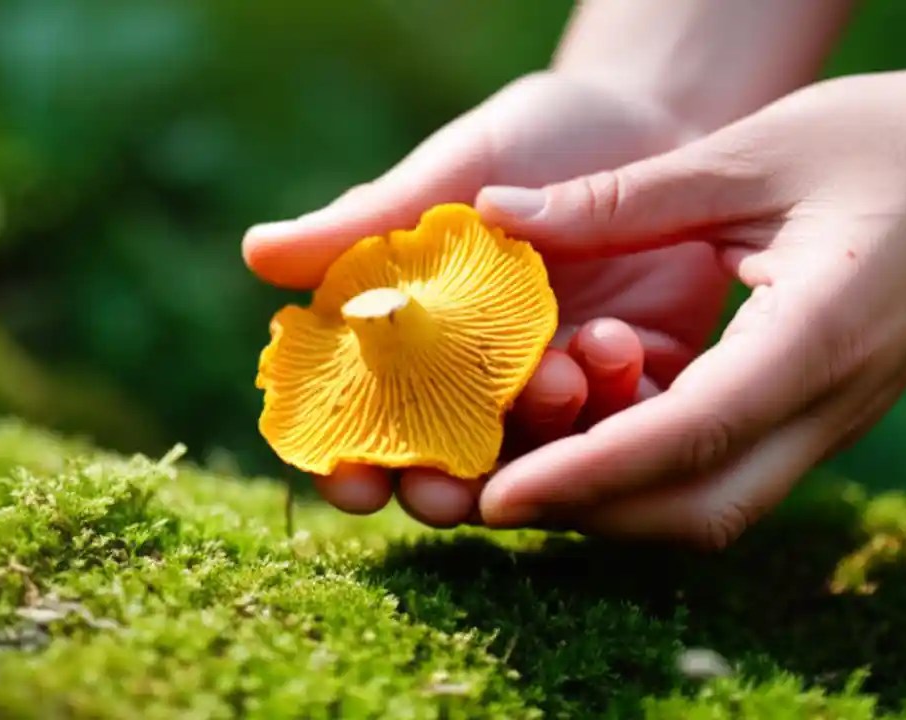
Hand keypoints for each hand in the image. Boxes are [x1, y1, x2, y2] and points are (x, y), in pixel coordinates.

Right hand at [243, 71, 730, 526]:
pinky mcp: (637, 380)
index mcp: (422, 339)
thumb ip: (367, 222)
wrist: (649, 114)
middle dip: (442, 490)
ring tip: (560, 373)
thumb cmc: (532, 138)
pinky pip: (629, 424)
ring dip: (540, 435)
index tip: (351, 481)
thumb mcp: (453, 171)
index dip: (349, 463)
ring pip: (540, 458)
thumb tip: (256, 251)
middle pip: (448, 468)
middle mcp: (484, 381)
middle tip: (445, 488)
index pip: (366, 422)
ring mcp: (561, 387)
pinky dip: (617, 402)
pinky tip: (619, 342)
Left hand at [472, 34, 905, 547]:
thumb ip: (622, 197)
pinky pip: (729, 471)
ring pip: (714, 504)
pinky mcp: (820, 414)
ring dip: (616, 501)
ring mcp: (831, 420)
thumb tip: (498, 215)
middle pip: (699, 507)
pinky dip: (652, 469)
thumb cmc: (888, 142)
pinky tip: (592, 428)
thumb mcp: (750, 155)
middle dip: (589, 513)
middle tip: (489, 493)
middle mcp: (828, 405)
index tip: (499, 495)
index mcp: (818, 340)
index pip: (690, 436)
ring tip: (522, 469)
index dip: (587, 474)